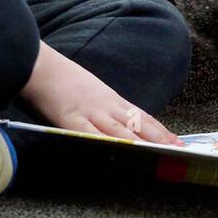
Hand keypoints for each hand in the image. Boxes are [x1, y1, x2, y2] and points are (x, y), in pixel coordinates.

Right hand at [46, 59, 184, 147]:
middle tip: (177, 148)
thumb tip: (119, 121)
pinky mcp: (71, 118)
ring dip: (139, 143)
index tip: (175, 139)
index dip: (160, 129)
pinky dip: (105, 142)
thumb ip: (105, 104)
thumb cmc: (63, 78)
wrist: (40, 66)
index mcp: (111, 98)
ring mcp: (90, 111)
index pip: (141, 116)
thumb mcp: (91, 89)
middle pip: (137, 124)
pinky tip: (118, 150)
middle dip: (158, 138)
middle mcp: (106, 104)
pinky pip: (90, 133)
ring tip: (157, 152)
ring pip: (120, 130)